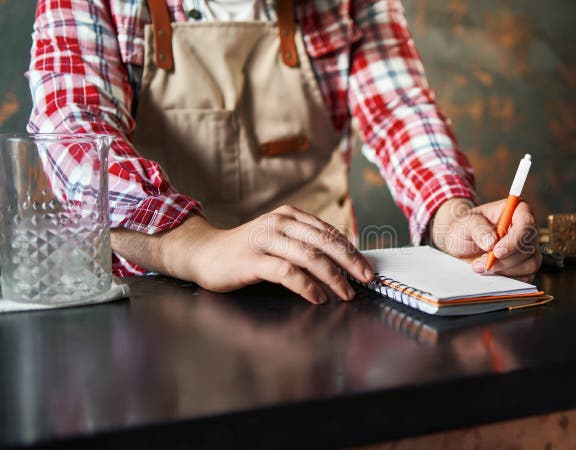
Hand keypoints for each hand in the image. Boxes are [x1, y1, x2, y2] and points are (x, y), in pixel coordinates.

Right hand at [114, 206, 373, 303]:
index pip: (329, 232)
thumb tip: (343, 261)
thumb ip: (305, 244)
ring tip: (347, 293)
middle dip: (350, 262)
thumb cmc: (246, 250)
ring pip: (310, 256)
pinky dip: (307, 285)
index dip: (352, 251)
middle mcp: (280, 223)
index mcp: (290, 216)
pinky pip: (287, 272)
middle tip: (367, 279)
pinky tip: (318, 296)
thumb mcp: (279, 238)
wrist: (203, 253)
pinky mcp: (252, 260)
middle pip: (325, 242)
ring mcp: (265, 240)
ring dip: (333, 276)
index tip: (368, 268)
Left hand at [430, 198, 540, 279]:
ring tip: (480, 265)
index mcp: (518, 210)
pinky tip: (490, 272)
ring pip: (529, 264)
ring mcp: (529, 248)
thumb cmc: (466, 227)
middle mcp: (527, 229)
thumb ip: (478, 229)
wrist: (461, 241)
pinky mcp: (526, 265)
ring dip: (503, 270)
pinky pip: (525, 276)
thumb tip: (492, 242)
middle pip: (528, 248)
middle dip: (504, 260)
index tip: (496, 252)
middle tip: (480, 263)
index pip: (527, 224)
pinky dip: (506, 277)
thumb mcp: (466, 223)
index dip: (514, 240)